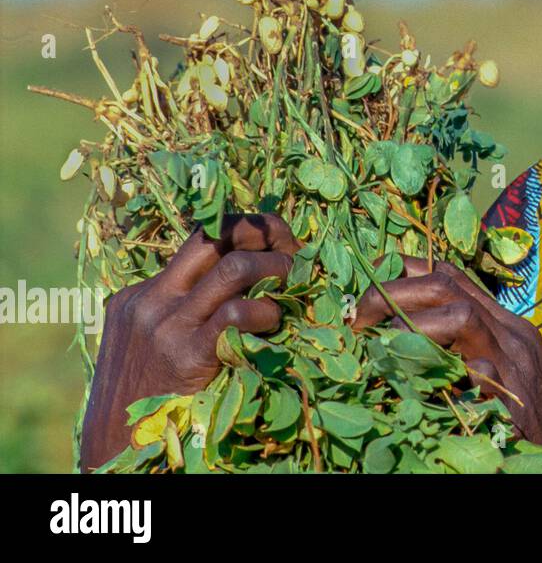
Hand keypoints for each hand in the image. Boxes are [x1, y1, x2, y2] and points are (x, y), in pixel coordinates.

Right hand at [80, 213, 301, 470]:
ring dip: (275, 269)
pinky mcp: (189, 353)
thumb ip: (177, 311)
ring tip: (292, 283)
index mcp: (141, 294)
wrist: (115, 446)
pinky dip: (265, 311)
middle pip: (215, 236)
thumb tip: (233, 289)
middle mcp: (152, 300)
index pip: (200, 238)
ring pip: (233, 267)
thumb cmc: (142, 394)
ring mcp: (169, 324)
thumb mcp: (145, 341)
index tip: (273, 237)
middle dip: (263, 233)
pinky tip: (271, 323)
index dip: (244, 230)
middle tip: (291, 253)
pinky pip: (237, 313)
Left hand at [353, 256, 541, 472]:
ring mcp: (513, 365)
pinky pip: (475, 375)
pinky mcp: (512, 399)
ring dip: (412, 327)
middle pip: (448, 286)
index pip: (452, 275)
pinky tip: (414, 386)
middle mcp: (511, 335)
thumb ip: (464, 346)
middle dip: (394, 293)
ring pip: (462, 317)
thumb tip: (404, 331)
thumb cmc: (528, 416)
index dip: (406, 269)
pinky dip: (441, 375)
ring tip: (382, 347)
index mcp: (506, 324)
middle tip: (358, 318)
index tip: (370, 280)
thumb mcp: (502, 367)